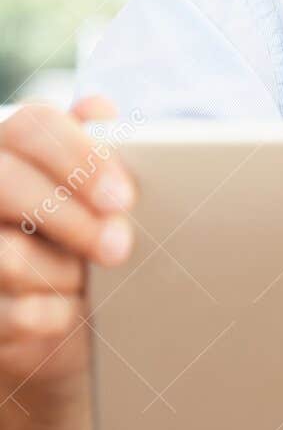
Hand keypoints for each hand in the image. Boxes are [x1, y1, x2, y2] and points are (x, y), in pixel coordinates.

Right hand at [0, 96, 135, 406]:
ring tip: (85, 279)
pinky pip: (18, 314)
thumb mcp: (92, 194)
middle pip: (8, 182)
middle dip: (72, 218)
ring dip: (65, 273)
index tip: (123, 197)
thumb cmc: (77, 240)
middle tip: (120, 247)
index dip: (79, 157)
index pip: (32, 126)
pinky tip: (69, 312)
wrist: (53, 319)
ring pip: (9, 255)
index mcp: (9, 149)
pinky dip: (58, 316)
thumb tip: (99, 111)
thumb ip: (95, 150)